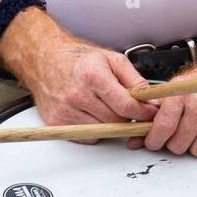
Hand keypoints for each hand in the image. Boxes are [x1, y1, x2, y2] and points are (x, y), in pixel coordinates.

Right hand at [26, 36, 156, 135]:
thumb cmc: (77, 59)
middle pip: (116, 121)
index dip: (143, 112)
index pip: (126, 106)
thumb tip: (152, 100)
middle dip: (127, 116)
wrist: (45, 60)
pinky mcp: (57, 123)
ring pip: (103, 131)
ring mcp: (66, 111)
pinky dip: (95, 129)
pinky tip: (91, 113)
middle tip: (127, 107)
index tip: (149, 113)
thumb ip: (135, 80)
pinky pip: (88, 137)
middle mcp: (78, 95)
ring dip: (111, 124)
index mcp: (93, 77)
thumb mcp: (112, 60)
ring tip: (107, 106)